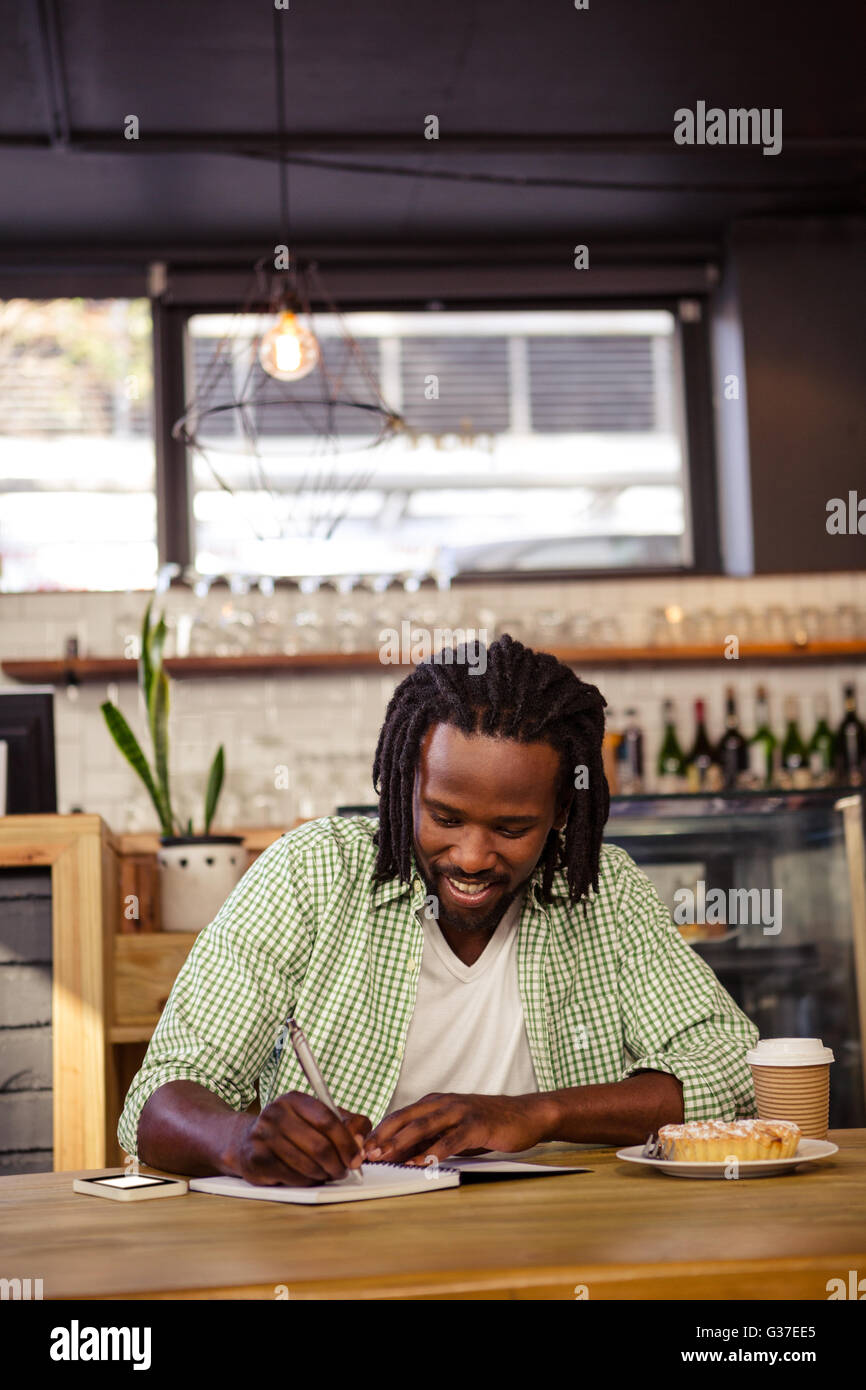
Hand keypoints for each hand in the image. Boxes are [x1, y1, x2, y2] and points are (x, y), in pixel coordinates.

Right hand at [221, 1092, 371, 1185]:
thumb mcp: (317, 1117)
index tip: (357, 1158)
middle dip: (338, 1163)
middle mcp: (275, 1114)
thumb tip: (361, 1144)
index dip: (346, 1142)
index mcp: (294, 1099)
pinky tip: (308, 1176)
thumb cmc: (291, 1130)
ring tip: (327, 1173)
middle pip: (319, 1146)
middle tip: (345, 1171)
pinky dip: (307, 1181)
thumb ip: (347, 1124)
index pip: (327, 1119)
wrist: (245, 1141)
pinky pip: (293, 1178)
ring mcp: (263, 1137)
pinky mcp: (256, 1160)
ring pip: (307, 1165)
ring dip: (324, 1174)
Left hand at [362, 1092, 553, 1166]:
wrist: (524, 1115)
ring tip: (386, 1157)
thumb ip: (430, 1139)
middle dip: (384, 1137)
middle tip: (367, 1155)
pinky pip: (452, 1138)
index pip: (400, 1116)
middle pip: (406, 1118)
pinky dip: (437, 1150)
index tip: (363, 1148)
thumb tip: (403, 1157)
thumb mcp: (453, 1130)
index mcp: (435, 1102)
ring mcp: (460, 1111)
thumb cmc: (487, 1124)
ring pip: (424, 1126)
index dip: (380, 1132)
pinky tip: (426, 1162)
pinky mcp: (476, 1123)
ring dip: (402, 1143)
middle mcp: (443, 1103)